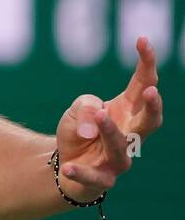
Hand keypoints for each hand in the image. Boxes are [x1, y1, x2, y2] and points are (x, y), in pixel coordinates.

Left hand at [55, 35, 163, 201]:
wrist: (66, 165)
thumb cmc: (81, 131)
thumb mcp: (78, 110)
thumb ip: (86, 106)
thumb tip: (97, 118)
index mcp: (128, 112)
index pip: (143, 85)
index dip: (147, 64)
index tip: (143, 41)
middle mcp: (130, 135)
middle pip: (150, 121)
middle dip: (152, 107)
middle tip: (150, 91)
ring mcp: (119, 159)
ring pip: (121, 147)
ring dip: (111, 131)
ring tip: (100, 116)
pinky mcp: (101, 179)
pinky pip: (94, 177)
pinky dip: (82, 172)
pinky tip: (70, 166)